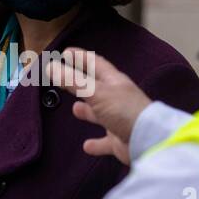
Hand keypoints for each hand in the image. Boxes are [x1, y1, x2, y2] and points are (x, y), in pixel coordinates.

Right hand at [46, 48, 151, 166]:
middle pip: (96, 87)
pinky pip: (105, 141)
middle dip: (81, 83)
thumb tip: (51, 66)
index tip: (66, 52)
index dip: (80, 57)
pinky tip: (87, 146)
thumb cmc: (124, 110)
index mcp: (114, 82)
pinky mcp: (119, 140)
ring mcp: (119, 119)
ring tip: (75, 108)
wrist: (148, 140)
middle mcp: (117, 99)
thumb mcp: (96, 92)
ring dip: (88, 111)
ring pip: (100, 113)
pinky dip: (96, 143)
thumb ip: (73, 80)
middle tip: (65, 78)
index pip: (95, 64)